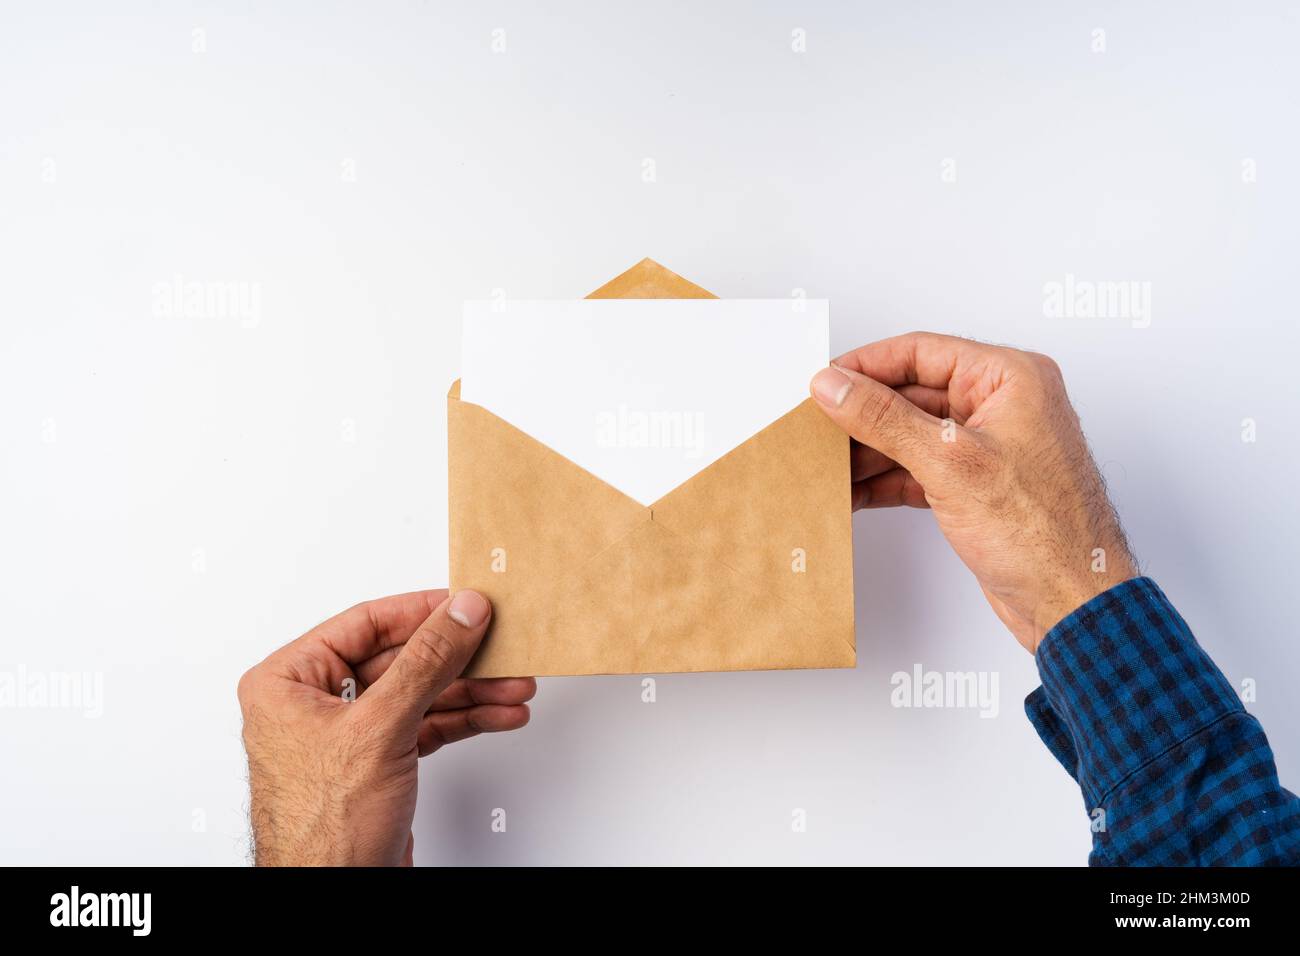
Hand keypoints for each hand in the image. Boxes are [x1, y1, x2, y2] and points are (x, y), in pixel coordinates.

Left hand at [237, 589, 534, 865]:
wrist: (333, 896)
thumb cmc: (320, 832)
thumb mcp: (379, 729)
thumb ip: (425, 663)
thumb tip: (459, 613)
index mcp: (288, 681)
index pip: (365, 623)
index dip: (422, 612)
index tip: (467, 602)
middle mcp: (313, 703)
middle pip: (400, 659)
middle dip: (458, 659)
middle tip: (501, 646)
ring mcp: (348, 735)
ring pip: (420, 694)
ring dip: (471, 691)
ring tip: (513, 685)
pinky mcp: (377, 763)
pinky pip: (426, 725)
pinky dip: (464, 720)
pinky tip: (497, 714)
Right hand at [810, 332, 1137, 652]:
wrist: (1073, 602)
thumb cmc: (1043, 533)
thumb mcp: (949, 463)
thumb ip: (884, 419)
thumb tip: (835, 386)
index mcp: (1011, 378)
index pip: (922, 352)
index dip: (866, 365)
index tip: (823, 381)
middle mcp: (1003, 405)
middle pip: (912, 392)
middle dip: (862, 413)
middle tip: (815, 425)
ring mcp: (989, 447)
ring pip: (911, 433)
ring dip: (868, 450)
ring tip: (826, 462)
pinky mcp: (976, 485)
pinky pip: (918, 468)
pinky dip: (885, 479)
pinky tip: (852, 490)